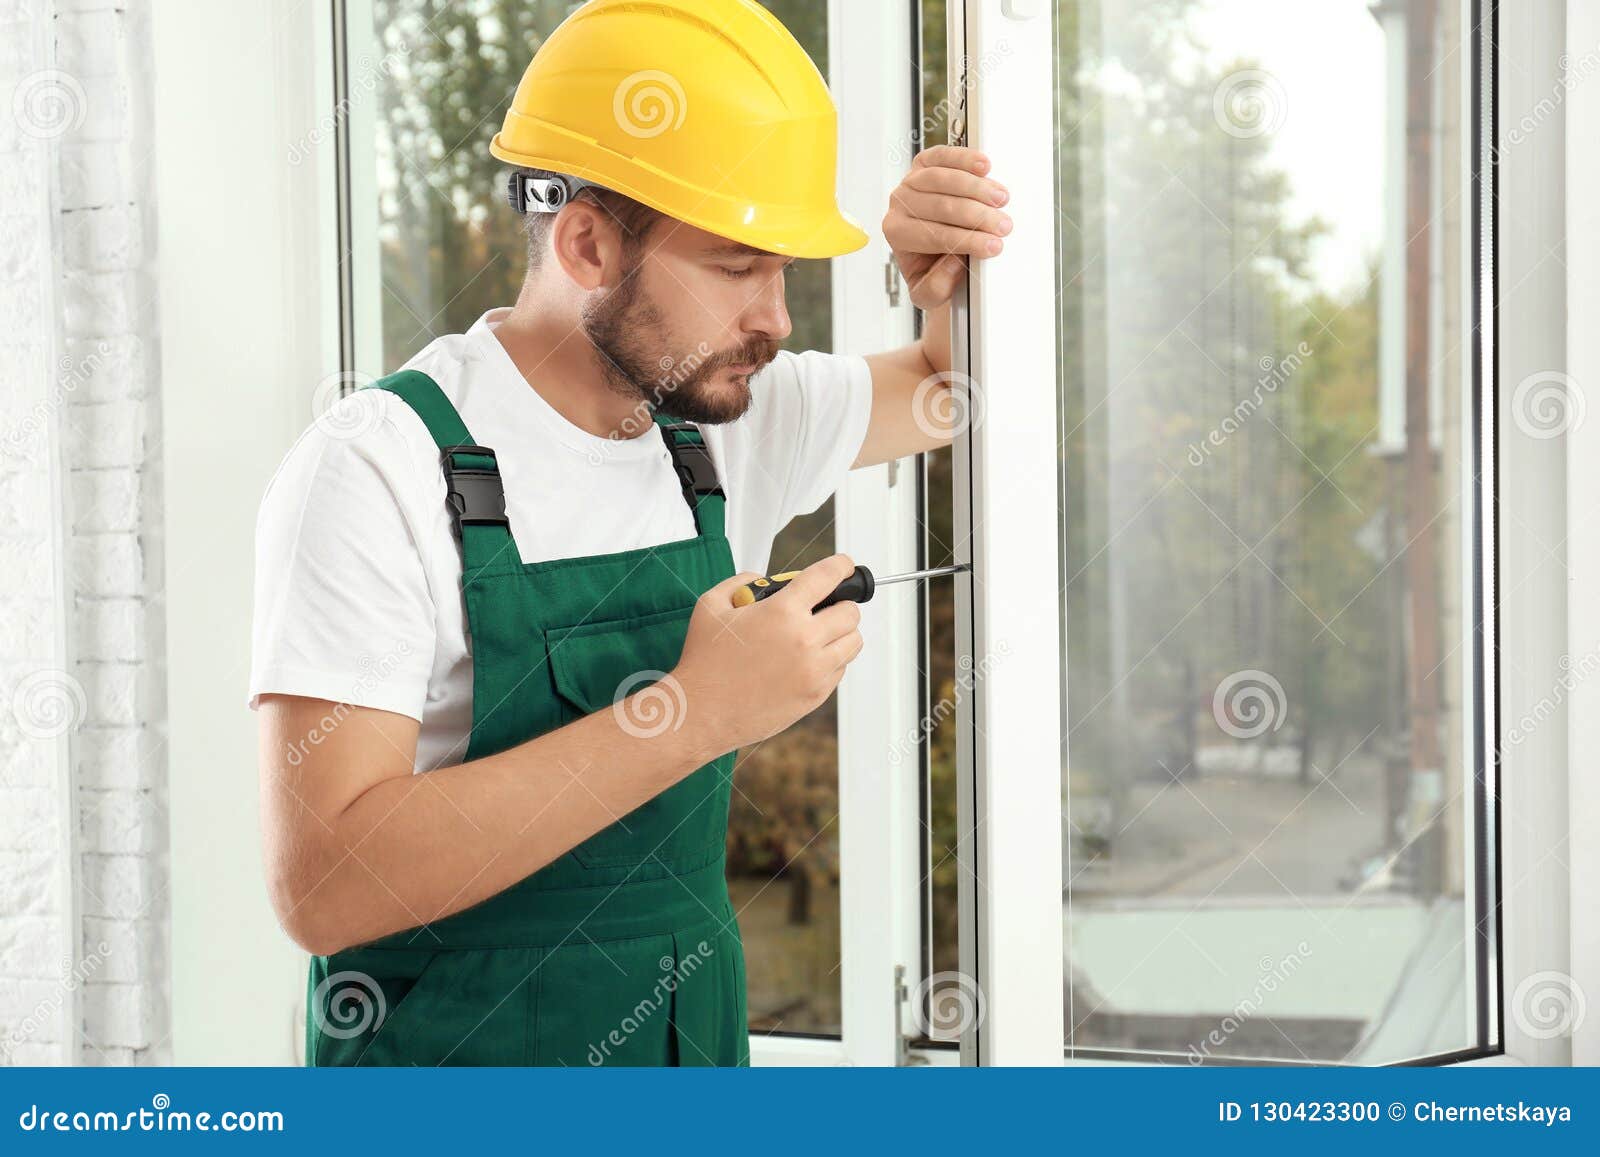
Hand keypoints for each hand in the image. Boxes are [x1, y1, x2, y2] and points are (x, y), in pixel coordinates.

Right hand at [672, 554, 865, 748]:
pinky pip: (841, 669)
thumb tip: (764, 580)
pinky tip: (807, 659)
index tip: (844, 566)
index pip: (828, 576)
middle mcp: (804, 640)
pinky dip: (832, 660)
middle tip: (823, 607)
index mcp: (782, 612)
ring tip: (819, 634)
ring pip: (853, 642)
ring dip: (841, 633)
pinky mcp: (815, 695)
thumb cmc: (704, 662)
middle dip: (839, 604)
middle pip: (851, 612)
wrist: (701, 712)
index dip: (841, 565)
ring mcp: (814, 671)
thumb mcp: (712, 605)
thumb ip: (742, 582)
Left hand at [881, 145, 1010, 309]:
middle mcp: (899, 204)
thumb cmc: (930, 270)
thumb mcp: (930, 293)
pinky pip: (942, 156)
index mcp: (896, 233)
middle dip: (978, 216)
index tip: (994, 246)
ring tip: (1001, 199)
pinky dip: (964, 158)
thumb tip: (954, 260)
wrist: (929, 253)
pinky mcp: (924, 163)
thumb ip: (937, 286)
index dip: (968, 240)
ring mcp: (910, 180)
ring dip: (977, 188)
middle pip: (942, 205)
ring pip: (943, 179)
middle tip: (1003, 225)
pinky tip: (984, 165)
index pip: (935, 235)